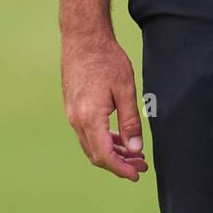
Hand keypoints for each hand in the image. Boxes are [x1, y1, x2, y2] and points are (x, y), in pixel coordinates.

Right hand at [61, 33, 148, 179]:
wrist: (83, 38)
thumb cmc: (106, 60)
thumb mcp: (125, 90)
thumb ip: (130, 122)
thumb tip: (135, 149)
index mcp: (90, 118)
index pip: (104, 155)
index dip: (121, 169)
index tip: (137, 174)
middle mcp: (76, 120)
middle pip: (96, 154)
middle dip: (119, 164)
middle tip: (141, 166)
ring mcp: (72, 114)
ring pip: (91, 144)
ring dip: (111, 152)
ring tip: (133, 154)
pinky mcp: (72, 107)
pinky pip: (87, 132)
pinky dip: (103, 139)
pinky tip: (118, 138)